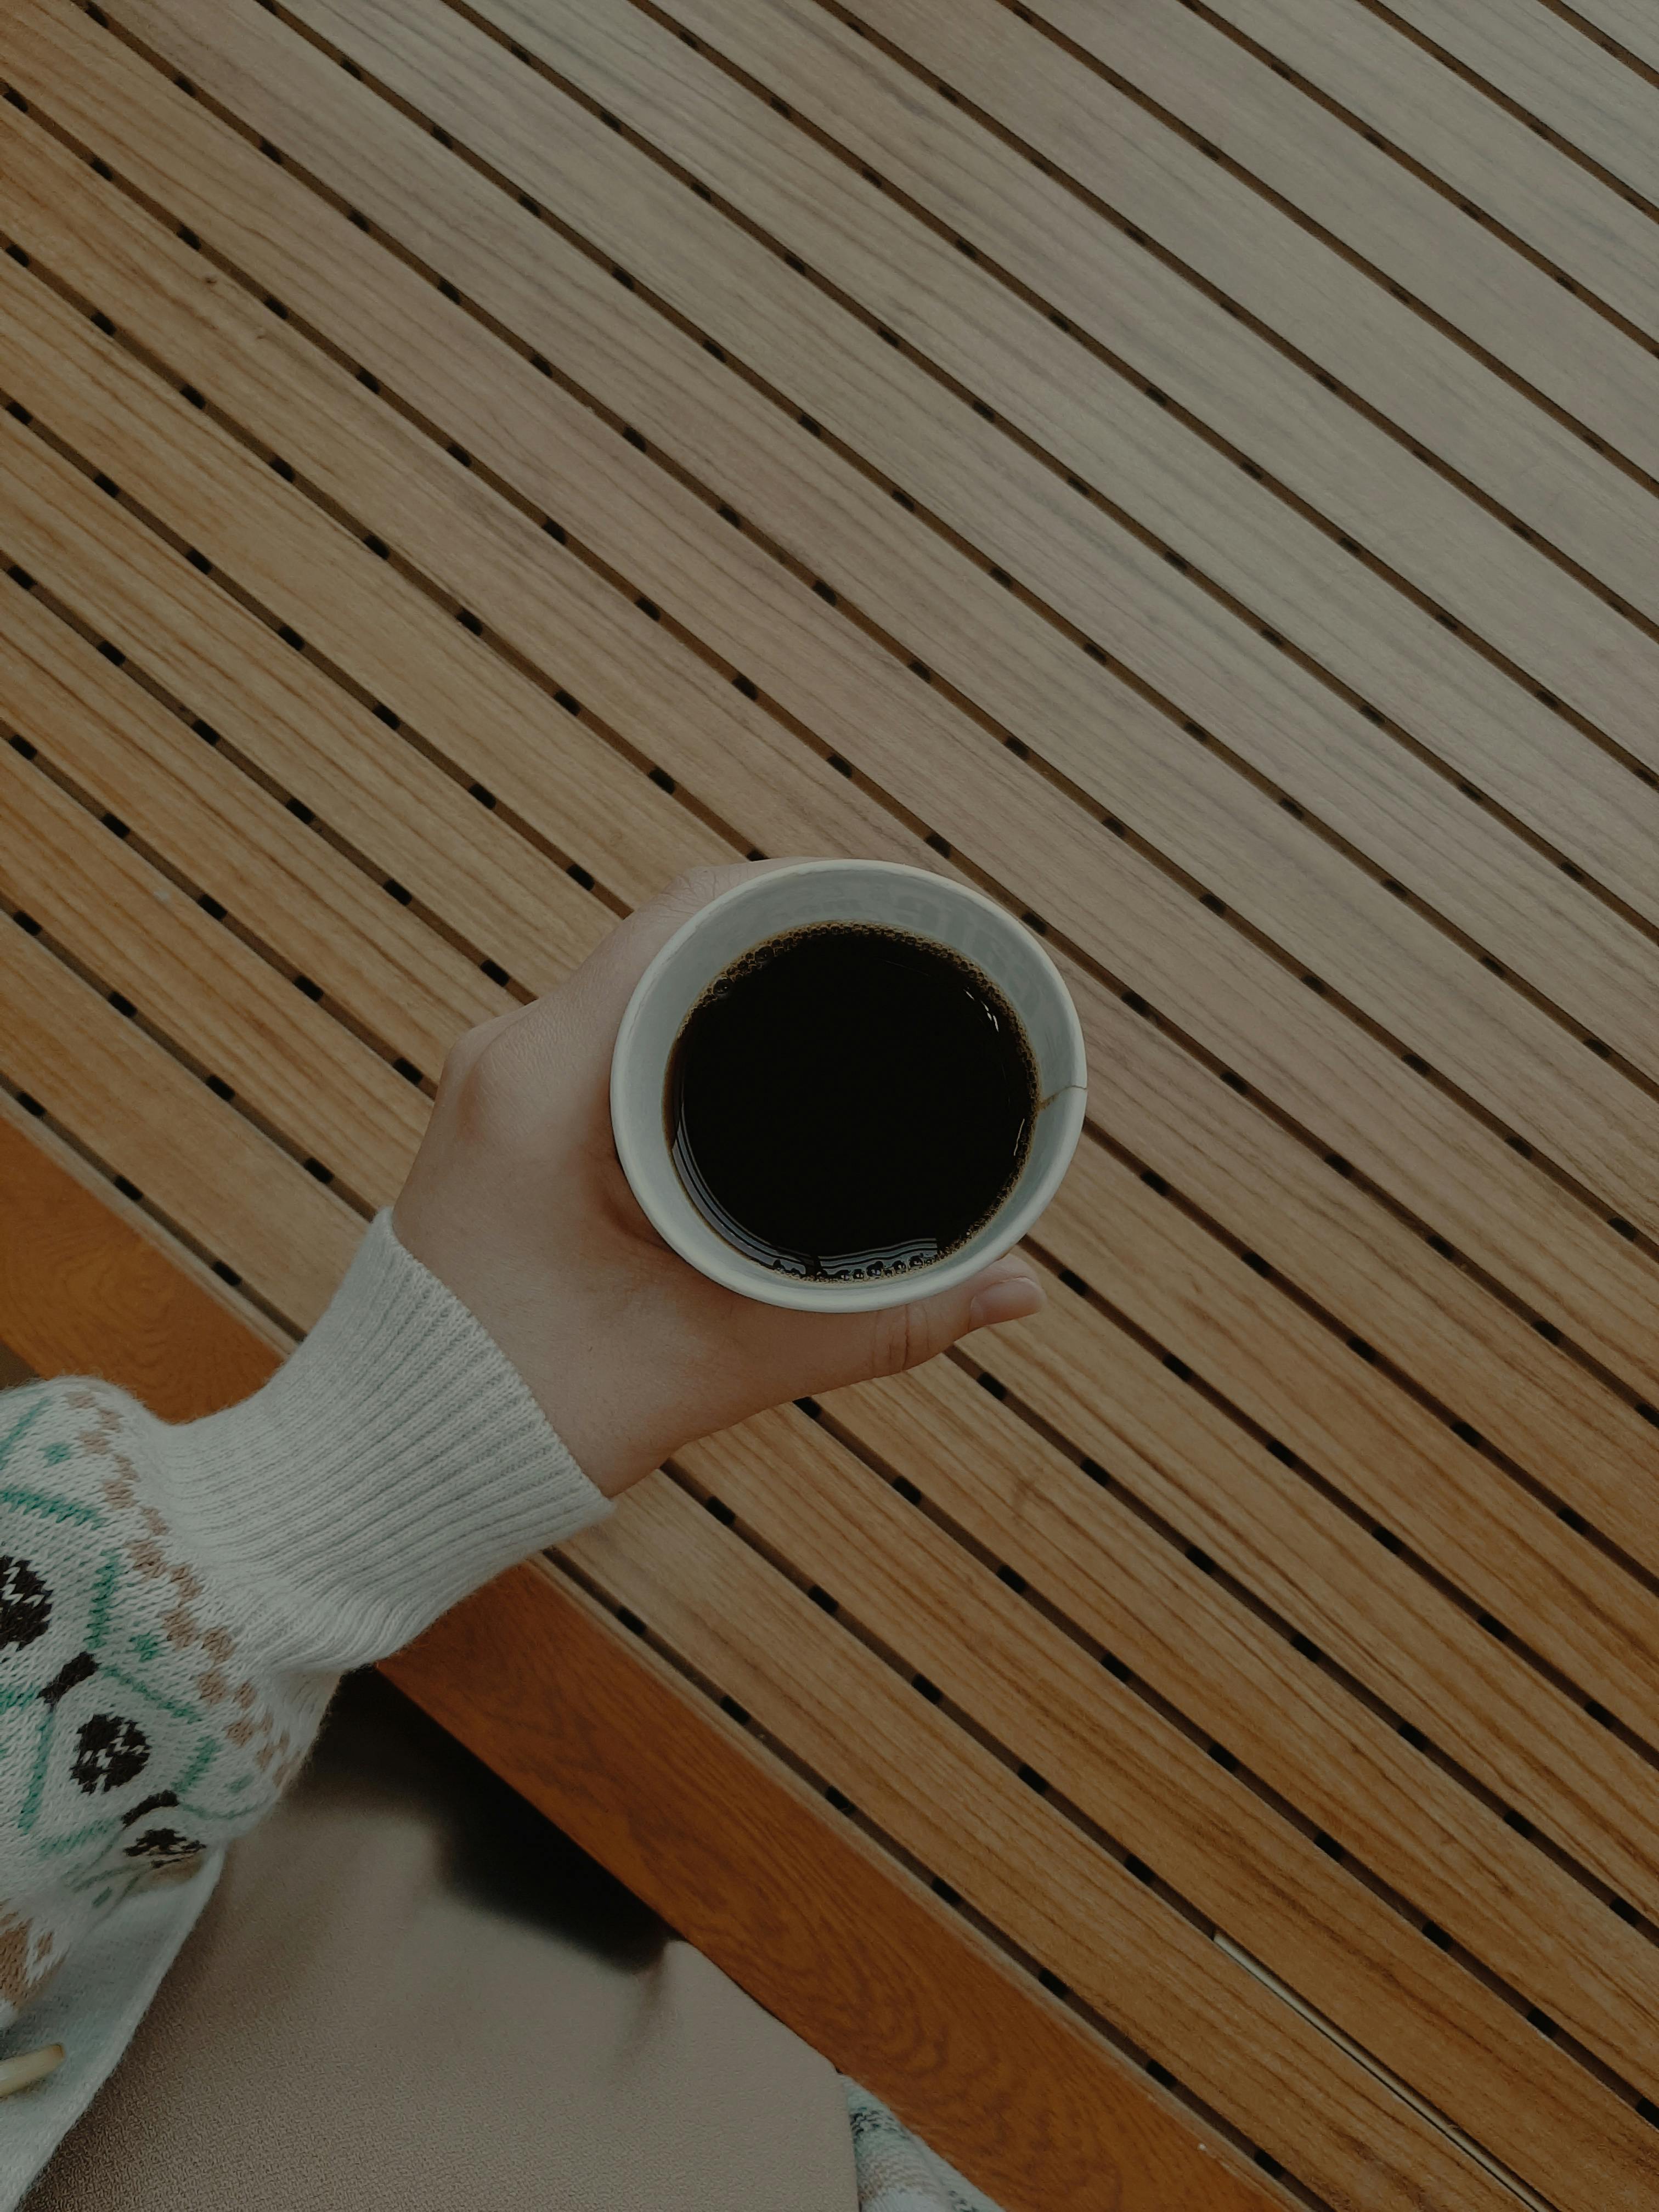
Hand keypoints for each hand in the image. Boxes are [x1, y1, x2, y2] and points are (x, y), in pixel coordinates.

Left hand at [392, 863, 1046, 1497]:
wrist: (382, 1467)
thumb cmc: (521, 1417)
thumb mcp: (719, 1362)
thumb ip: (878, 1324)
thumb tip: (1018, 1290)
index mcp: (544, 1079)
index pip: (689, 917)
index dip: (804, 894)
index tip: (898, 913)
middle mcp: (511, 1053)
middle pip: (675, 936)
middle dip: (792, 940)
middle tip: (900, 966)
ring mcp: (500, 1081)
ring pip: (642, 981)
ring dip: (738, 985)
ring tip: (846, 1004)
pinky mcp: (506, 1117)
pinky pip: (612, 1030)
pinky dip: (689, 1032)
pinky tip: (760, 1064)